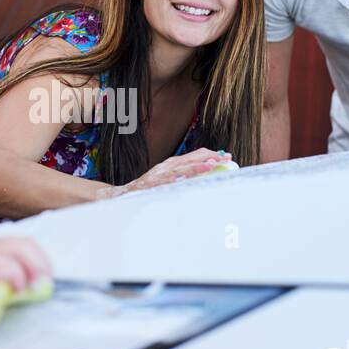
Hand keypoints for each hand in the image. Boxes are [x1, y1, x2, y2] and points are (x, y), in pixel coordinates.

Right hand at [0, 235, 50, 321]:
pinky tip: (15, 291)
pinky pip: (1, 269)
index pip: (19, 241)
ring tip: (33, 287)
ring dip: (32, 269)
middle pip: (24, 243)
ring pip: (17, 251)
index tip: (45, 275)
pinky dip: (15, 278)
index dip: (38, 257)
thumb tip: (17, 292)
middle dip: (42, 262)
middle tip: (45, 282)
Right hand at [117, 148, 233, 194]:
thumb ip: (183, 176)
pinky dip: (178, 179)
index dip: (210, 154)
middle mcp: (167, 166)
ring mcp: (160, 175)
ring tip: (212, 165)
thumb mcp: (166, 179)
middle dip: (209, 158)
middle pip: (191, 159)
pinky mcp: (153, 184)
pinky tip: (188, 179)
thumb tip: (204, 176)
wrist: (123, 194)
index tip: (226, 156)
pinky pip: (168, 181)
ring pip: (182, 168)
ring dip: (198, 166)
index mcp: (171, 164)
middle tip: (225, 158)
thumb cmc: (147, 188)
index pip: (194, 154)